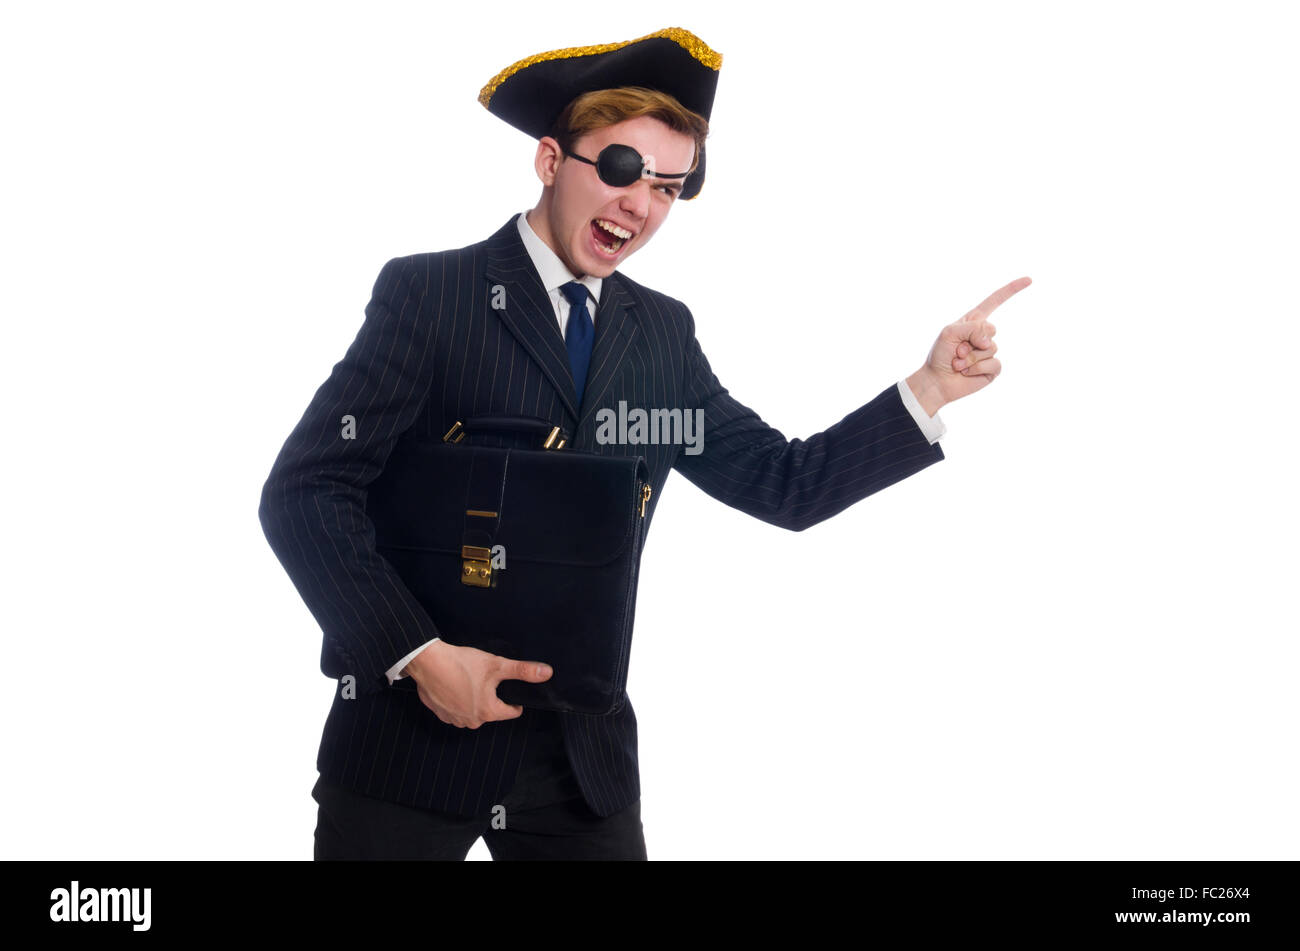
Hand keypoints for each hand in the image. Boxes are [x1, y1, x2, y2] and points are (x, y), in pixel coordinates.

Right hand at [404, 640, 551, 728]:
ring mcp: (454, 720)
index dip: (514, 699)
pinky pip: (456, 710)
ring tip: (469, 681)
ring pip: (473, 711)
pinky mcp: (440, 714)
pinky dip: (457, 700)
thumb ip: (522, 671)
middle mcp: (472, 721)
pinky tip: (454, 685)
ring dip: (473, 699)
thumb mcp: (496, 665)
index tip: (509, 688)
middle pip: (491, 711)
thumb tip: (547, 673)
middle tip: (485, 679)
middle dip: (491, 697)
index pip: (512, 712)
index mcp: (488, 712)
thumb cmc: (462, 664)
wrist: (428, 662)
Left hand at [907, 277, 1031, 414]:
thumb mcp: (951, 332)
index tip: (1029, 280)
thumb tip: (990, 342)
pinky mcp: (992, 368)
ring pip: (990, 349)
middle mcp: (983, 335)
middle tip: (956, 350)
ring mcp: (989, 351)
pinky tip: (966, 372)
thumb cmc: (940, 354)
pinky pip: (994, 363)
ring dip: (970, 358)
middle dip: (971, 341)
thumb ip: (973, 328)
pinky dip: (976, 368)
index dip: (1012, 290)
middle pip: (991, 329)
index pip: (995, 301)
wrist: (937, 380)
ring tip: (958, 363)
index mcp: (974, 321)